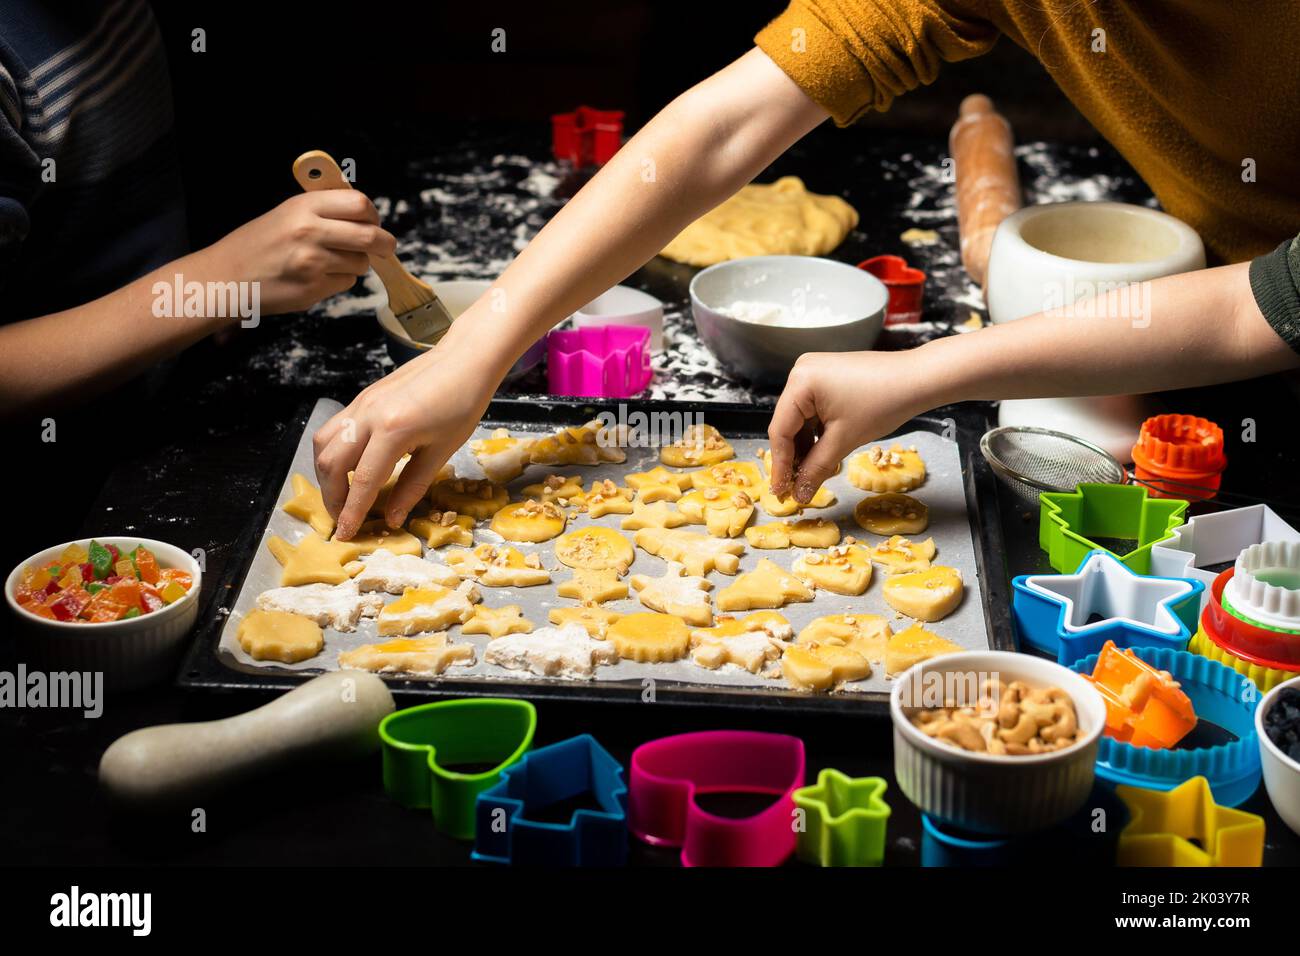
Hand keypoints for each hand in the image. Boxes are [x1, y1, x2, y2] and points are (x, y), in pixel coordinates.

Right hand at [202, 191, 395, 314]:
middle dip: (385, 244)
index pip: (359, 203)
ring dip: (355, 264)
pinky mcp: (313, 288)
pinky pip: (346, 283)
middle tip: (385, 247)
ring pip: (361, 263)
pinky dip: (339, 280)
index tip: (374, 222)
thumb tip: (366, 216)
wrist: (226, 277)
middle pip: (371, 236)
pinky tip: (315, 277)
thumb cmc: (259, 244)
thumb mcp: (287, 213)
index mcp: (304, 206)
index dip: (374, 215)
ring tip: (329, 261)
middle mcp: (310, 231)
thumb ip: (324, 211)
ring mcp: (312, 262)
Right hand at [312, 338, 501, 539]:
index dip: (352, 512)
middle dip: (332, 497)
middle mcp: (369, 415)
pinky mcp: (362, 398)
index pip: (364, 481)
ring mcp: (361, 403)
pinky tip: (350, 467)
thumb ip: (413, 486)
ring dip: (326, 474)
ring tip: (342, 495)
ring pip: (324, 443)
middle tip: (344, 517)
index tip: (345, 534)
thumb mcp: (443, 451)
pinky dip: (333, 453)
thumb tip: (393, 517)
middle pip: (331, 464)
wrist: (463, 359)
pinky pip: (334, 428)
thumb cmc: (463, 403)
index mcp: (393, 430)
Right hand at [767, 351, 930, 502]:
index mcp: (800, 382)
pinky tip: (824, 453)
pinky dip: (818, 432)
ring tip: (812, 473)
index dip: (780, 465)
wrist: (919, 379)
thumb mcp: (845, 440)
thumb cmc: (883, 404)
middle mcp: (801, 372)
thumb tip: (799, 494)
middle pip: (789, 424)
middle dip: (794, 456)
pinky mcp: (828, 377)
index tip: (781, 491)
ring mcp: (814, 372)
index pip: (781, 430)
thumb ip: (816, 468)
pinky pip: (814, 410)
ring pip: (802, 419)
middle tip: (795, 486)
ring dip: (807, 446)